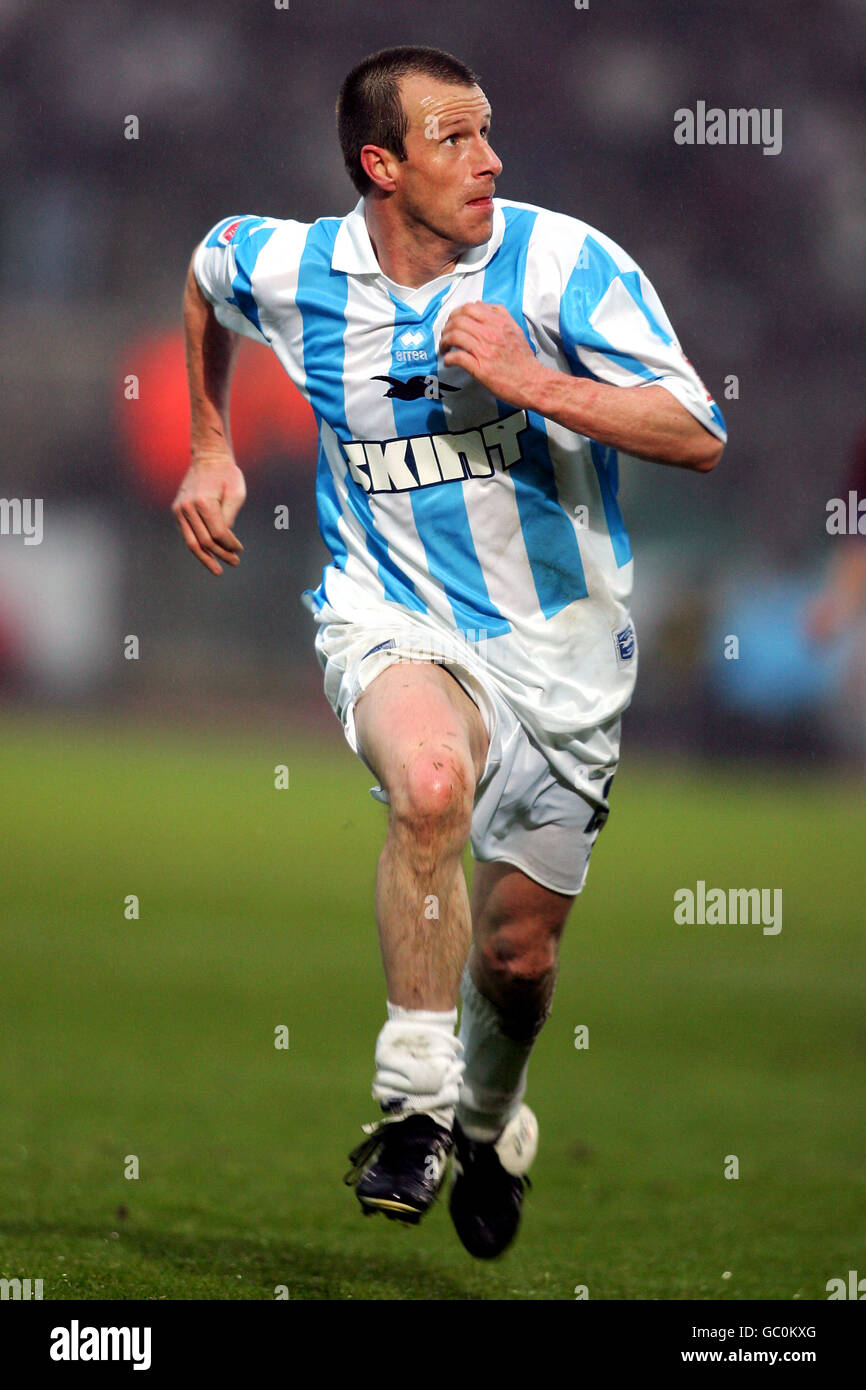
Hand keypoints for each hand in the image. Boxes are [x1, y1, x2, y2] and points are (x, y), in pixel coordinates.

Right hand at [172, 452, 245, 574]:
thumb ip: (230, 517)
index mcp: (204, 501)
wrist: (208, 459)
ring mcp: (180, 510)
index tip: (240, 549)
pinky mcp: (177, 511)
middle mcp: (188, 507)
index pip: (218, 533)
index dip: (230, 545)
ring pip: (192, 542)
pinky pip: (187, 535)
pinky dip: (197, 547)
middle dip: (221, 554)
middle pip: (205, 541)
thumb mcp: (236, 493)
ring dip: (206, 558)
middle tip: (234, 562)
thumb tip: (225, 540)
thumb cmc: (227, 475)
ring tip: (217, 570)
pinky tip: (208, 556)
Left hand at [439, 302, 542, 406]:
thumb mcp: (515, 329)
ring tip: (444, 348)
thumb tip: (481, 305)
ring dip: (444, 342)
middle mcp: (491, 334)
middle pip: (458, 320)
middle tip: (445, 335)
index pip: (470, 308)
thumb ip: (500, 314)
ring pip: (454, 336)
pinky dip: (448, 359)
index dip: (456, 313)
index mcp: (499, 322)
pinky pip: (457, 357)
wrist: (532, 382)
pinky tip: (448, 362)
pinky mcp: (480, 368)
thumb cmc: (523, 360)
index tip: (453, 321)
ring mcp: (485, 351)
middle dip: (447, 327)